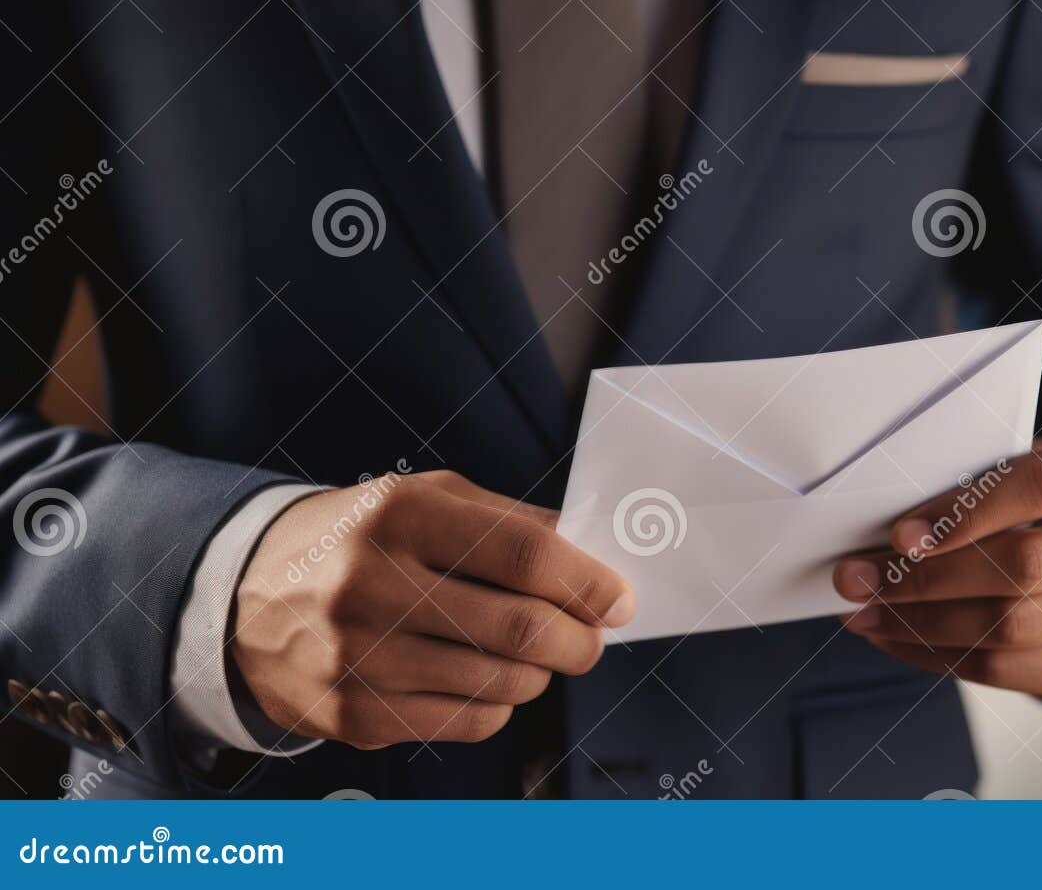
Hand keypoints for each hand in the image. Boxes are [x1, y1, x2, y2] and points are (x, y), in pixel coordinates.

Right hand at [231, 470, 633, 748]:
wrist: (243, 595)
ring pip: (503, 683)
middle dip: (580, 639)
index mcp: (401, 516)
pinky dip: (498, 704)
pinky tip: (480, 678)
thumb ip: (511, 521)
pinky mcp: (354, 715)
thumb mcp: (426, 499)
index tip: (618, 599)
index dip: (589, 583)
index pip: (526, 556)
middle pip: (522, 629)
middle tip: (590, 637)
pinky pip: (469, 723)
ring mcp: (360, 657)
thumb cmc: (358, 539)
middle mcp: (374, 586)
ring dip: (540, 673)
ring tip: (531, 653)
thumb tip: (594, 557)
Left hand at [832, 437, 1041, 705]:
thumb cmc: (1033, 508)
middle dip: (925, 579)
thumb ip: (967, 485)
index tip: (899, 536)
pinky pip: (1002, 669)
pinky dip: (935, 656)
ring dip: (919, 624)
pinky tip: (896, 639)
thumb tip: (877, 530)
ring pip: (1006, 626)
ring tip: (864, 614)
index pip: (1039, 484)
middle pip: (1020, 566)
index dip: (965, 512)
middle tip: (855, 580)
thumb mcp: (1014, 474)